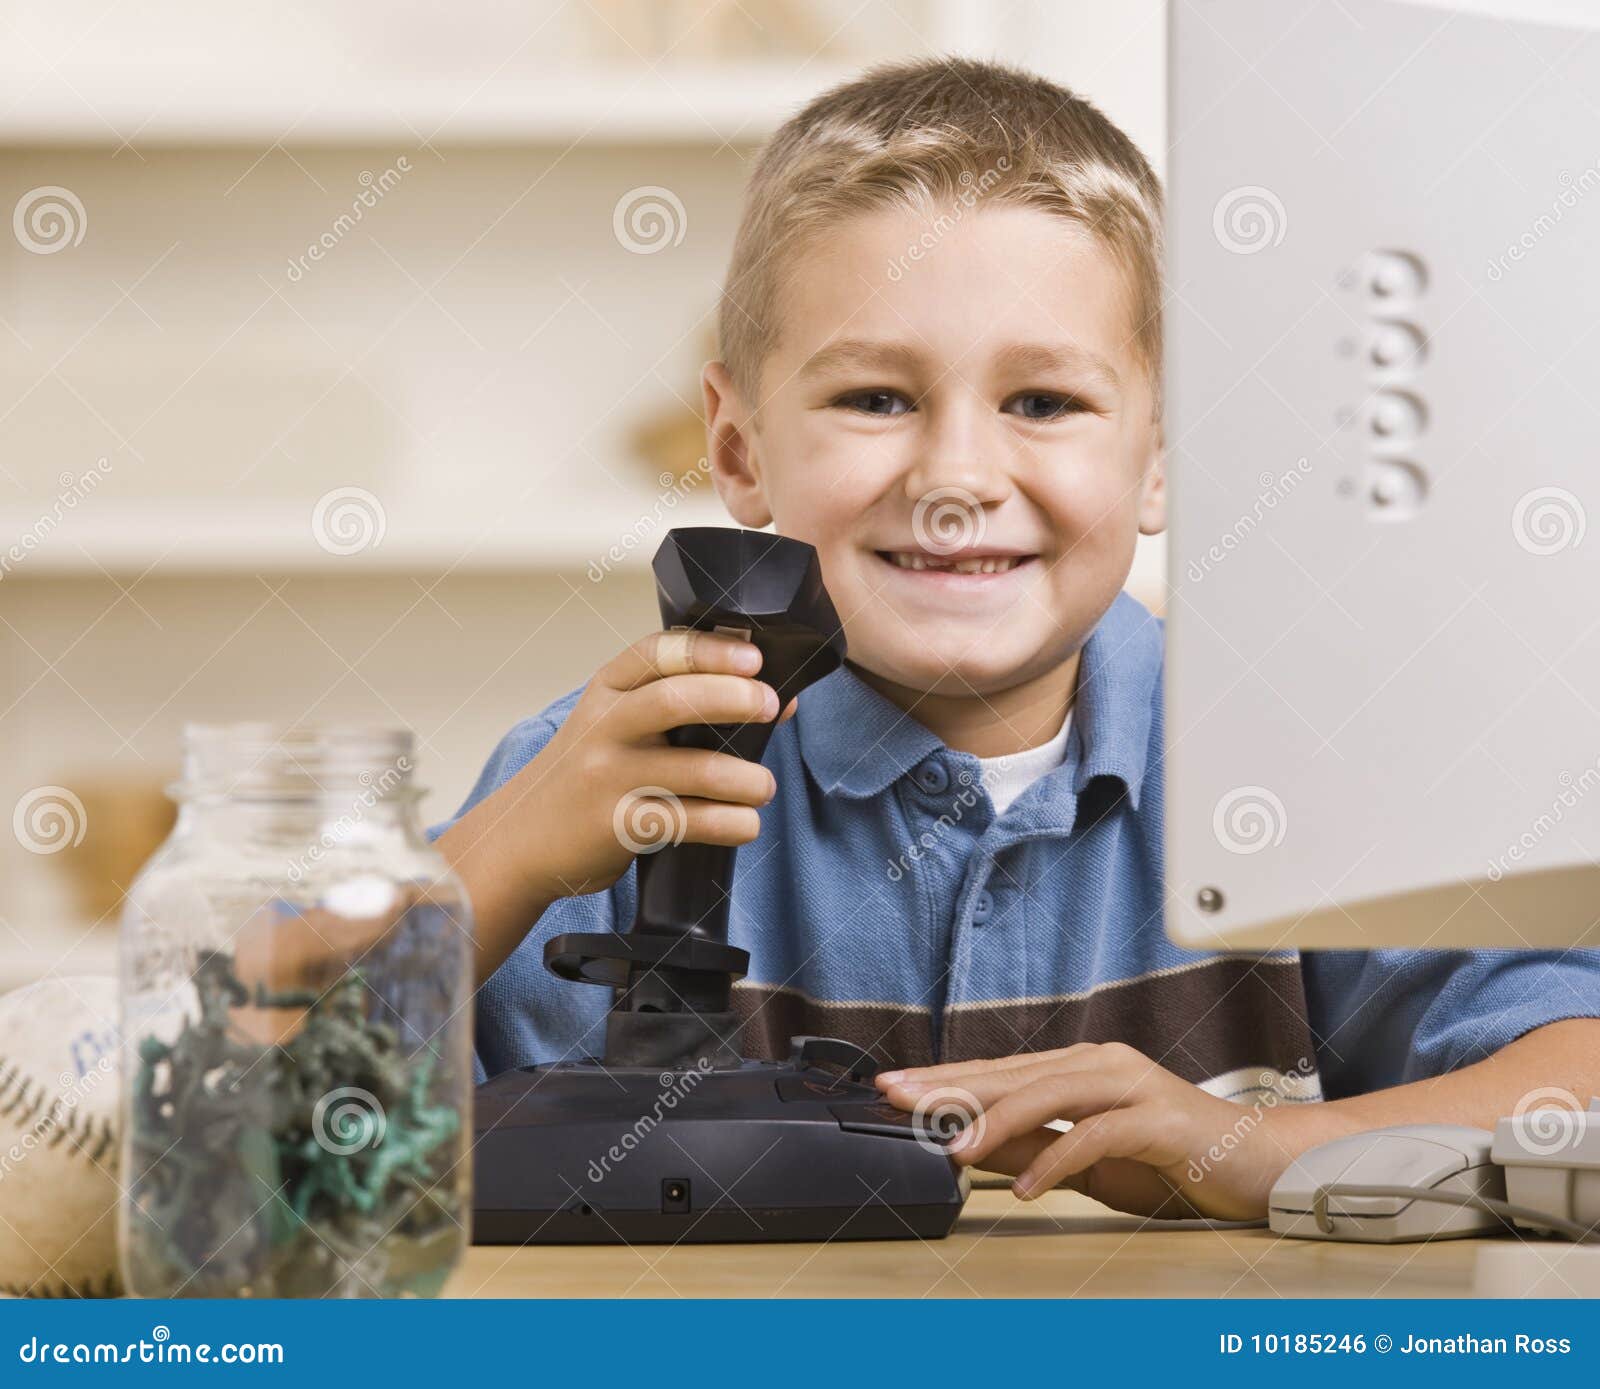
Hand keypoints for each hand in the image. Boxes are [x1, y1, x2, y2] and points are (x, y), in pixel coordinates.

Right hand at [440, 630, 791, 979]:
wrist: (520, 838)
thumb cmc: (588, 773)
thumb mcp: (618, 724)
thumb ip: (683, 707)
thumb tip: (779, 701)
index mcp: (608, 689)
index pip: (658, 652)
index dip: (710, 650)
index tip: (754, 658)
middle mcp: (604, 727)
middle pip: (675, 700)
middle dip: (735, 698)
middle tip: (771, 707)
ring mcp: (609, 777)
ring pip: (695, 769)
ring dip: (746, 779)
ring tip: (763, 785)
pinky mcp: (617, 827)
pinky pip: (691, 822)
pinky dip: (732, 824)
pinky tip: (746, 823)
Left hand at [877, 1043, 1352, 1219]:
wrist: (1259, 1164)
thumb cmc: (1174, 1159)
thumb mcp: (1089, 1159)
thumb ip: (1035, 1146)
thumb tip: (970, 1147)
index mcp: (1081, 1067)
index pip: (998, 1070)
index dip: (944, 1077)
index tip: (893, 1087)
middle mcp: (1102, 1064)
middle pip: (1012, 1073)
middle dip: (950, 1087)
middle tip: (897, 1098)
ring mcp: (1132, 1086)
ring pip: (1049, 1094)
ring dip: (995, 1121)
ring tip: (952, 1147)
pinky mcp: (1159, 1119)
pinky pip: (1097, 1136)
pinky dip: (1057, 1159)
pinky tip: (1026, 1185)